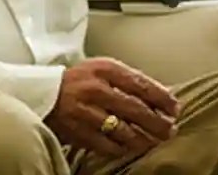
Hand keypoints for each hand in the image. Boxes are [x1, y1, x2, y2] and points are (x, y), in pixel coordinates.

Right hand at [43, 57, 180, 158]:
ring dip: (144, 137)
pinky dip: (123, 147)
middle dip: (157, 121)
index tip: (175, 107)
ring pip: (123, 130)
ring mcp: (86, 112)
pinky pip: (107, 144)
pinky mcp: (78, 132)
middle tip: (171, 129)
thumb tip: (160, 94)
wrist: (42, 93)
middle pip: (135, 108)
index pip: (141, 84)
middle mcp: (96, 89)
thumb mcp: (102, 69)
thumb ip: (128, 79)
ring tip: (156, 141)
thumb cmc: (79, 81)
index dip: (161, 97)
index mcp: (105, 69)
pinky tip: (133, 147)